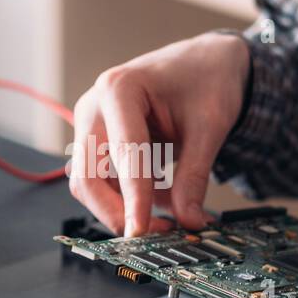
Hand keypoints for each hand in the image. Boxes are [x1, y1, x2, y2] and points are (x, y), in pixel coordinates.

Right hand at [69, 33, 249, 235]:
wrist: (205, 63)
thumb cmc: (204, 78)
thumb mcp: (209, 127)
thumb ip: (194, 176)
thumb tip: (187, 219)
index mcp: (118, 89)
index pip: (123, 155)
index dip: (133, 199)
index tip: (141, 231)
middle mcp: (95, 107)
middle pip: (87, 176)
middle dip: (115, 211)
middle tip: (151, 235)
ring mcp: (94, 126)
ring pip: (91, 184)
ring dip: (124, 208)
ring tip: (168, 219)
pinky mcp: (102, 142)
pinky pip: (106, 181)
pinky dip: (132, 198)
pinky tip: (165, 199)